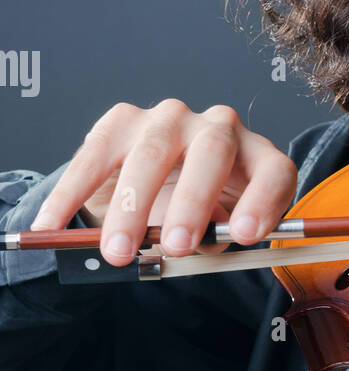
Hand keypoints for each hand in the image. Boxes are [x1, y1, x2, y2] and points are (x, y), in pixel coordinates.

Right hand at [29, 99, 297, 264]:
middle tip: (176, 247)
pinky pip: (97, 154)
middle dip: (193, 202)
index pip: (274, 171)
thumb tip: (199, 243)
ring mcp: (170, 119)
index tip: (246, 235)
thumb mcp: (212, 239)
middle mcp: (218, 128)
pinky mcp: (122, 122)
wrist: (150, 194)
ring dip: (132, 206)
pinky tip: (52, 225)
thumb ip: (212, 241)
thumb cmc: (194, 219)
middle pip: (211, 152)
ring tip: (119, 252)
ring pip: (153, 152)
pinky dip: (73, 193)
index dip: (263, 201)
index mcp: (256, 159)